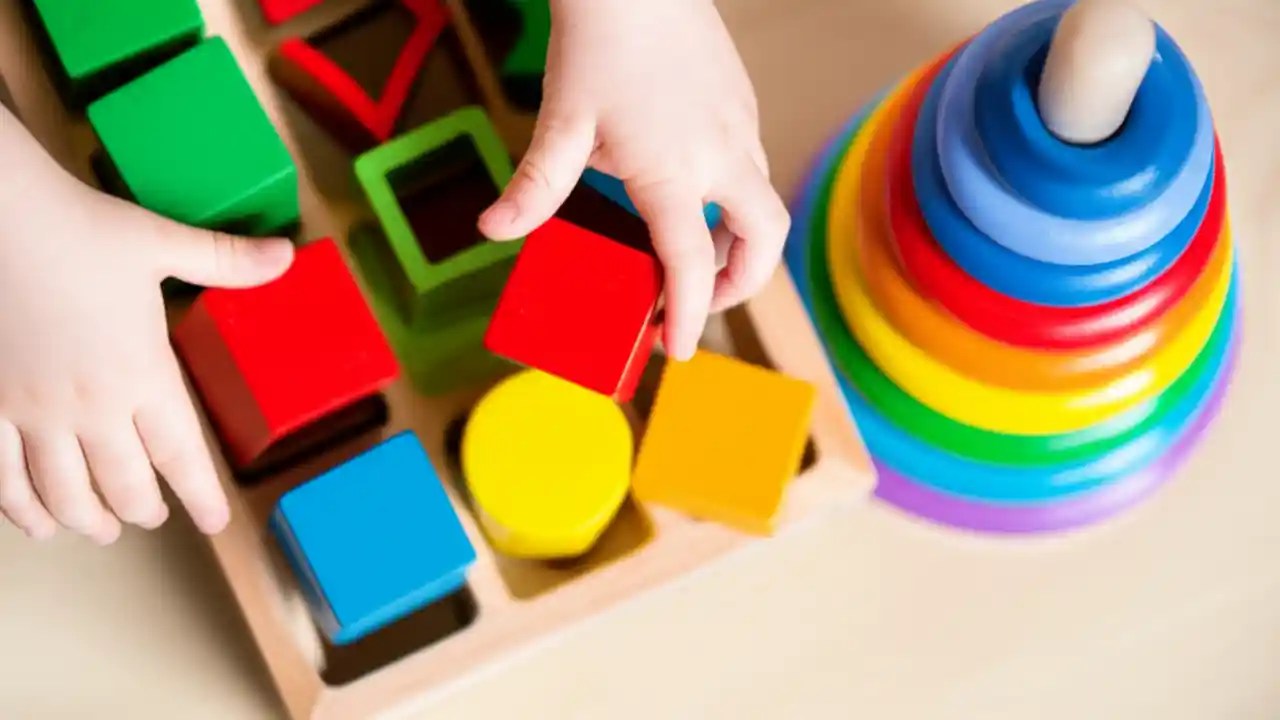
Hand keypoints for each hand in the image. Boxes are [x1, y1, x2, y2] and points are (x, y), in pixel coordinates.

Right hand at [0, 117, 292, 542]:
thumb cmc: (79, 228)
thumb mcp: (161, 244)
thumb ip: (226, 259)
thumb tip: (288, 253)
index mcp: (141, 373)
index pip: (180, 455)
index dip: (200, 496)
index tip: (214, 523)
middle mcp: (89, 405)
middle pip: (123, 486)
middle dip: (142, 510)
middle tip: (152, 516)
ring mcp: (31, 411)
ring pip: (62, 494)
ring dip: (85, 521)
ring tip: (99, 531)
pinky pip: (0, 477)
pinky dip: (19, 508)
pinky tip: (32, 521)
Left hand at [478, 0, 788, 359]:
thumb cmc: (600, 41)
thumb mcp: (561, 122)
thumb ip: (534, 187)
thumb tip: (495, 230)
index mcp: (675, 173)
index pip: (690, 266)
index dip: (687, 317)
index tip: (676, 350)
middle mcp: (722, 155)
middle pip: (764, 241)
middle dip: (739, 284)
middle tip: (697, 300)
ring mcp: (739, 127)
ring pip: (761, 204)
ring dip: (736, 241)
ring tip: (688, 249)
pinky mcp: (742, 104)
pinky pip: (750, 167)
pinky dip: (730, 197)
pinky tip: (685, 184)